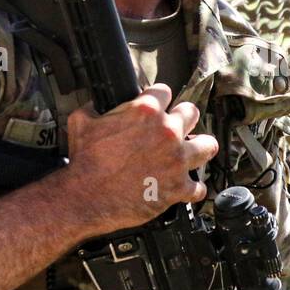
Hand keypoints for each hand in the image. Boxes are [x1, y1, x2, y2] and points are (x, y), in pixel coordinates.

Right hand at [59, 83, 218, 236]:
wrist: (86, 198)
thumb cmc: (84, 163)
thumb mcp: (81, 123)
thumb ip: (93, 109)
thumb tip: (93, 105)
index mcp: (145, 112)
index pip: (164, 92)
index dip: (158, 99)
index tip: (157, 107)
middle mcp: (167, 132)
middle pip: (191, 113)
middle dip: (183, 119)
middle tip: (176, 128)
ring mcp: (176, 159)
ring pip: (208, 145)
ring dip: (200, 148)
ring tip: (192, 152)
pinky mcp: (179, 186)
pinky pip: (199, 187)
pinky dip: (192, 188)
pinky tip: (185, 187)